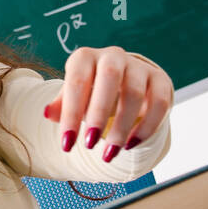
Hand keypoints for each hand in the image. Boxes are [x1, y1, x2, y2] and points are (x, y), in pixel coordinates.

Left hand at [41, 46, 173, 161]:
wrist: (124, 81)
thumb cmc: (91, 91)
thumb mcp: (73, 96)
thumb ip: (61, 105)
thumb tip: (47, 113)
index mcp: (85, 57)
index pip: (76, 81)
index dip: (71, 113)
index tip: (67, 144)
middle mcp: (113, 56)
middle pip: (109, 76)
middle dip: (99, 113)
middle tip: (90, 144)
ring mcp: (139, 66)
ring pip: (134, 93)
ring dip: (122, 127)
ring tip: (109, 152)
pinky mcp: (160, 80)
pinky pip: (159, 102)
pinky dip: (147, 127)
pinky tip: (131, 145)